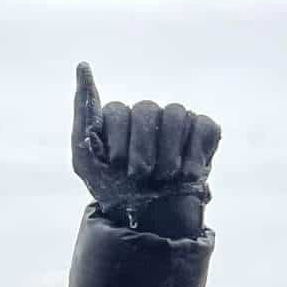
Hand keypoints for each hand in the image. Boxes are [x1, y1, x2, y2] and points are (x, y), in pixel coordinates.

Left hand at [70, 62, 220, 234]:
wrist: (148, 222)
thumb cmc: (114, 191)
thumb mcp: (85, 158)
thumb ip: (83, 112)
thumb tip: (83, 64)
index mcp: (120, 119)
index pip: (119, 113)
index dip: (117, 144)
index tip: (115, 168)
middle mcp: (149, 116)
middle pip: (147, 110)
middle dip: (142, 152)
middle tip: (140, 176)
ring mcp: (177, 122)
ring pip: (176, 113)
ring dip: (168, 153)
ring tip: (164, 178)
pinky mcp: (203, 132)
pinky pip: (203, 125)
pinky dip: (195, 152)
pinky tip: (186, 175)